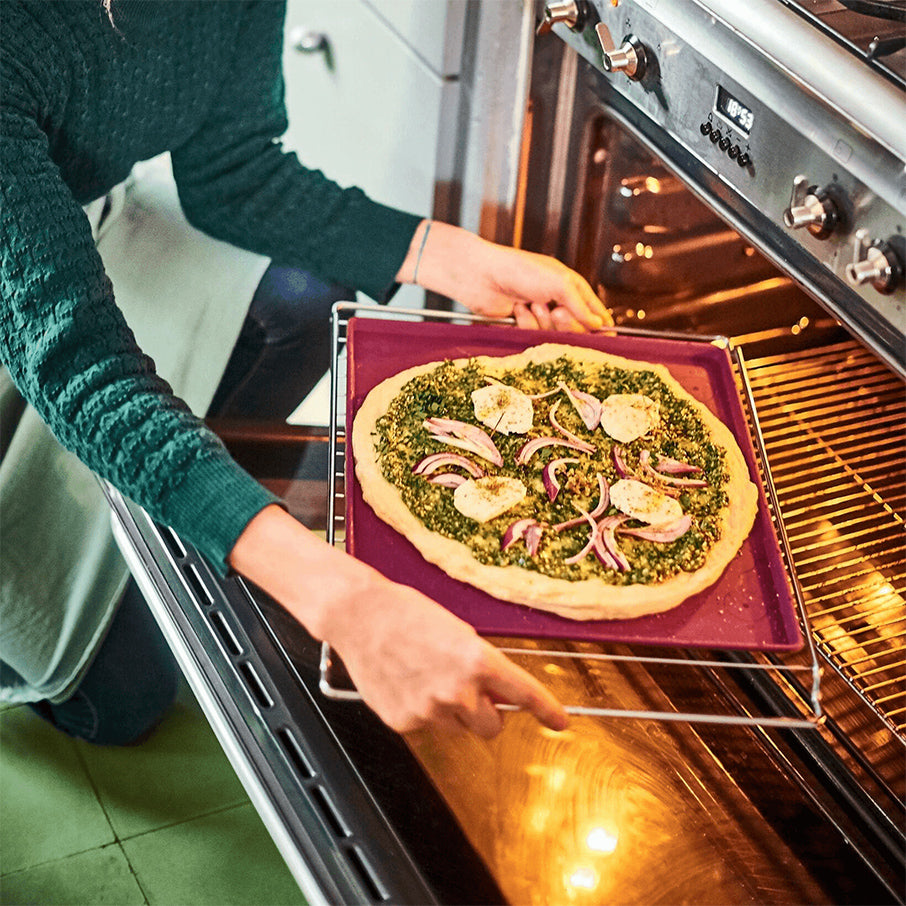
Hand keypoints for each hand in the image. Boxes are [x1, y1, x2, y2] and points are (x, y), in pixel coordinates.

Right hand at [228, 505, 567, 736]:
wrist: (360, 615)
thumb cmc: (407, 613)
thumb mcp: (458, 631)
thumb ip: (482, 665)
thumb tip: (500, 693)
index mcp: (477, 661)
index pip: (523, 694)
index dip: (546, 711)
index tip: (559, 722)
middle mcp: (458, 691)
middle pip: (492, 726)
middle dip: (486, 712)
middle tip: (469, 690)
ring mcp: (429, 711)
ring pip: (458, 728)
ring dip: (452, 712)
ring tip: (426, 677)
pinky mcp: (404, 723)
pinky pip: (427, 727)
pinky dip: (422, 712)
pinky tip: (406, 683)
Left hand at [397, 220, 611, 331]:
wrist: (482, 277)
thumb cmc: (519, 269)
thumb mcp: (558, 283)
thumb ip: (581, 304)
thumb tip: (599, 323)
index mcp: (569, 284)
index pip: (593, 308)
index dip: (600, 322)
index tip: (607, 335)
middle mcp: (556, 299)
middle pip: (575, 326)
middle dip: (566, 323)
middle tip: (556, 312)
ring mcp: (539, 312)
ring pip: (553, 333)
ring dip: (542, 321)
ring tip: (531, 305)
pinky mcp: (522, 324)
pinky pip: (533, 335)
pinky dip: (525, 324)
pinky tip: (517, 310)